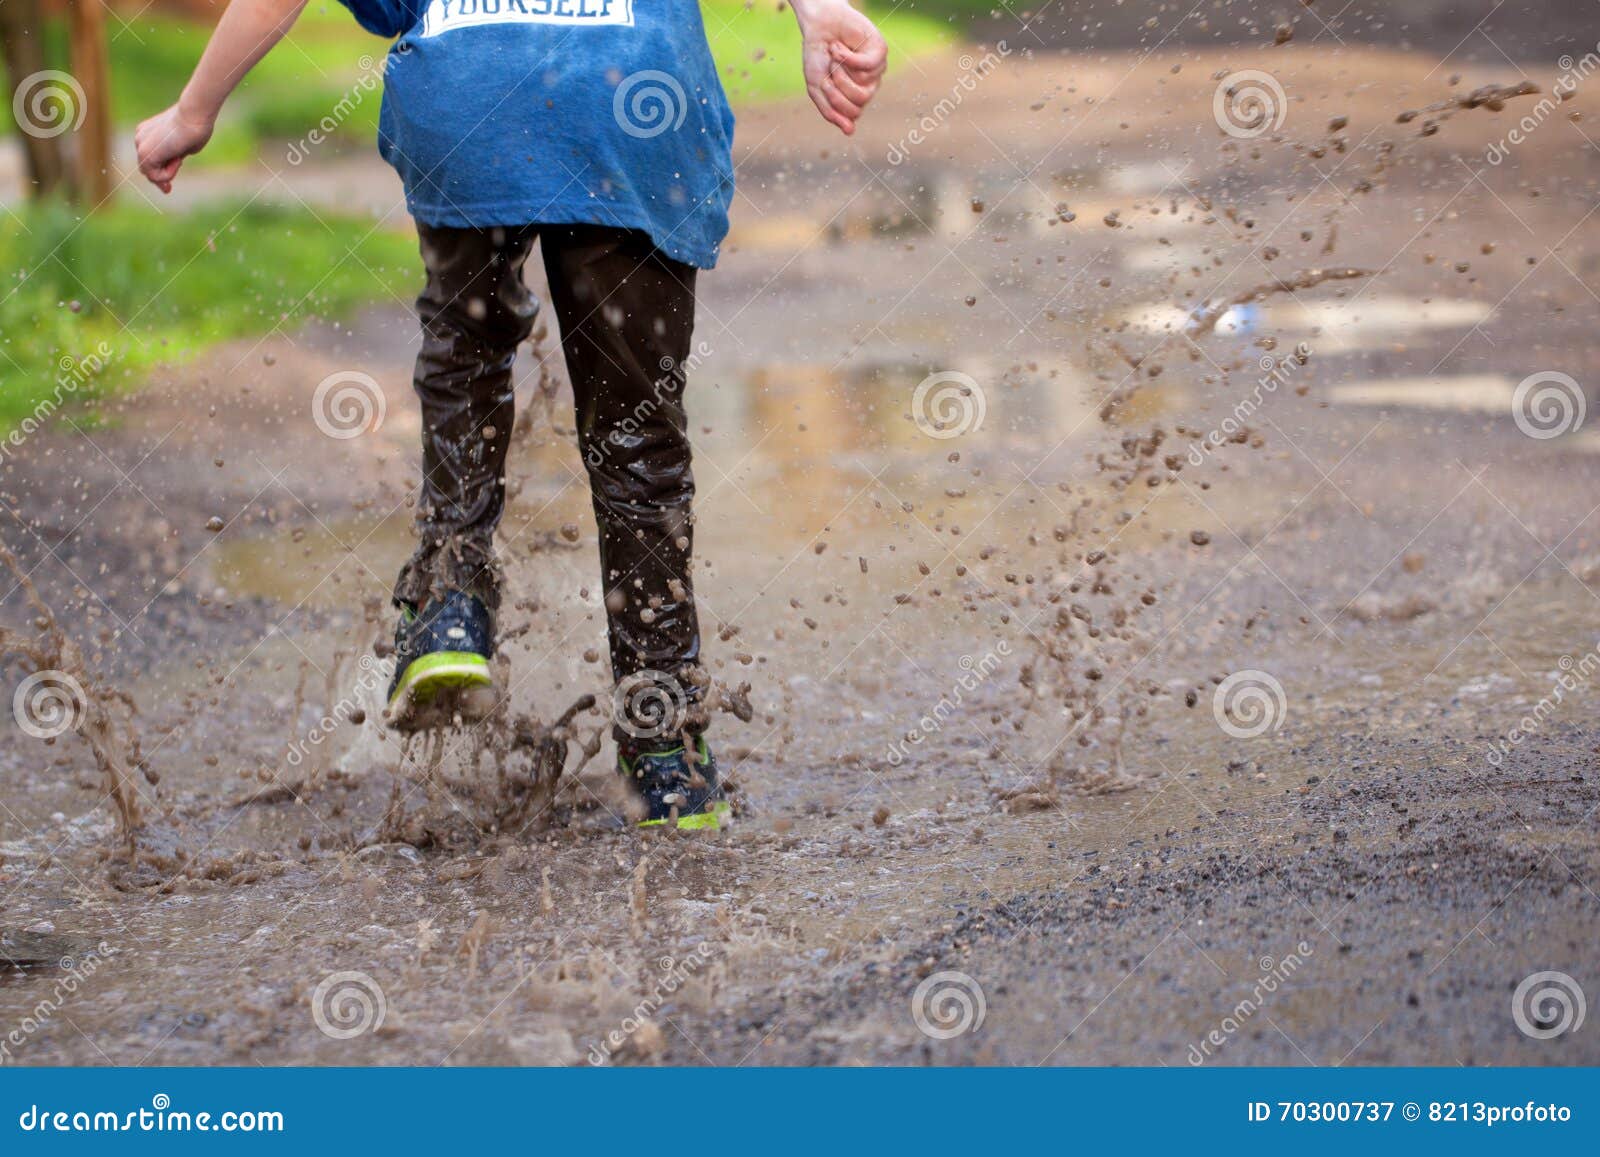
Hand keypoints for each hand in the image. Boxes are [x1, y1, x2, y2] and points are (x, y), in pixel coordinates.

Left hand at [134, 102, 214, 192]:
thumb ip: (175, 156)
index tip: (166, 188)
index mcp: (147, 132)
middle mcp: (140, 138)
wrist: (193, 115)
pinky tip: (177, 157)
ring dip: (169, 172)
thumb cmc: (195, 127)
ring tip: (179, 155)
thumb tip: (173, 166)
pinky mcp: (145, 154)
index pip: (149, 159)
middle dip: (159, 179)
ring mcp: (140, 145)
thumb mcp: (183, 146)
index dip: (158, 174)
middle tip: (167, 189)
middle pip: (146, 169)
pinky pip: (156, 176)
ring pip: (151, 173)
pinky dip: (169, 173)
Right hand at [795, 0, 887, 135]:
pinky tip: (838, 47)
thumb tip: (850, 132)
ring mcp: (876, 70)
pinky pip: (868, 66)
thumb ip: (830, 111)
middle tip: (829, 68)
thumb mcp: (816, 88)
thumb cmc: (818, 56)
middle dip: (837, 87)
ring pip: (864, 86)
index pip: (853, 114)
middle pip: (859, 103)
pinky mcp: (880, 52)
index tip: (823, 82)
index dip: (834, 100)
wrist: (818, 25)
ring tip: (833, 53)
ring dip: (841, 69)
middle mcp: (868, 85)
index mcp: (855, 97)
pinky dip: (847, 57)